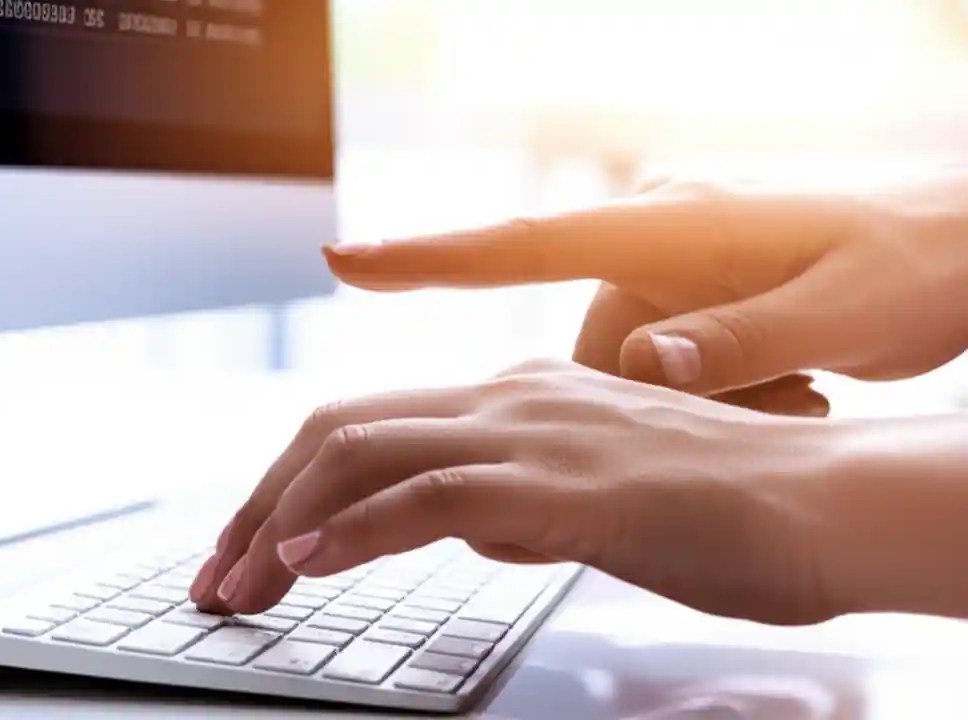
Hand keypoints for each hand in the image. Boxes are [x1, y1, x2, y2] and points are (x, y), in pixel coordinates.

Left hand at [191, 361, 846, 625]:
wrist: (824, 500)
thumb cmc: (717, 507)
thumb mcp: (586, 499)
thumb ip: (514, 501)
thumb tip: (456, 523)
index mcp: (510, 396)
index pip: (368, 427)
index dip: (291, 486)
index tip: (253, 549)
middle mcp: (507, 396)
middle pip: (340, 429)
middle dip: (260, 502)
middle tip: (218, 575)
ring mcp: (531, 431)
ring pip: (367, 451)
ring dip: (284, 521)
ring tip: (240, 584)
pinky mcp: (562, 483)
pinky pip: (434, 495)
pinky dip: (357, 527)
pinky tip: (311, 559)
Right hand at [324, 177, 967, 401]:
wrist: (960, 243)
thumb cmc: (914, 261)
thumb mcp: (845, 311)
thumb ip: (744, 342)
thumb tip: (652, 362)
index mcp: (670, 227)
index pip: (522, 245)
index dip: (424, 258)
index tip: (342, 260)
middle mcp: (651, 240)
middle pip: (586, 351)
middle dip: (645, 403)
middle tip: (775, 397)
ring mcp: (666, 265)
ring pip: (617, 370)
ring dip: (682, 407)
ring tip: (796, 393)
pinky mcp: (684, 291)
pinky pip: (649, 363)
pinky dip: (696, 396)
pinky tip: (783, 387)